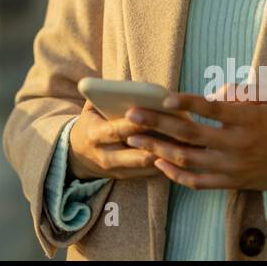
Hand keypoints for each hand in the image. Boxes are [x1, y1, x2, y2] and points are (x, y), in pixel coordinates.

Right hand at [67, 101, 199, 180]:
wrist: (76, 155)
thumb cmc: (91, 123)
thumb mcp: (91, 107)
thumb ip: (106, 95)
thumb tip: (133, 86)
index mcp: (95, 134)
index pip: (119, 130)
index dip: (139, 124)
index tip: (158, 115)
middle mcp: (105, 156)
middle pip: (137, 152)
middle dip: (161, 143)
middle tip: (184, 133)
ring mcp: (116, 171)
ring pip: (147, 167)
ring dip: (169, 155)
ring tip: (190, 144)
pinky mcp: (126, 179)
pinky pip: (150, 174)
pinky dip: (167, 164)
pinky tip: (183, 153)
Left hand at [121, 85, 266, 190]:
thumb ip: (242, 92)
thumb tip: (216, 92)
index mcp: (247, 120)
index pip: (212, 109)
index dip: (187, 102)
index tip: (164, 98)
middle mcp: (237, 144)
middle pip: (190, 133)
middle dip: (157, 123)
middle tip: (132, 114)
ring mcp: (231, 166)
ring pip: (187, 159)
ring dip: (157, 147)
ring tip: (134, 137)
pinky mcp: (229, 182)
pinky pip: (196, 181)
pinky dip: (174, 174)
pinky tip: (157, 161)